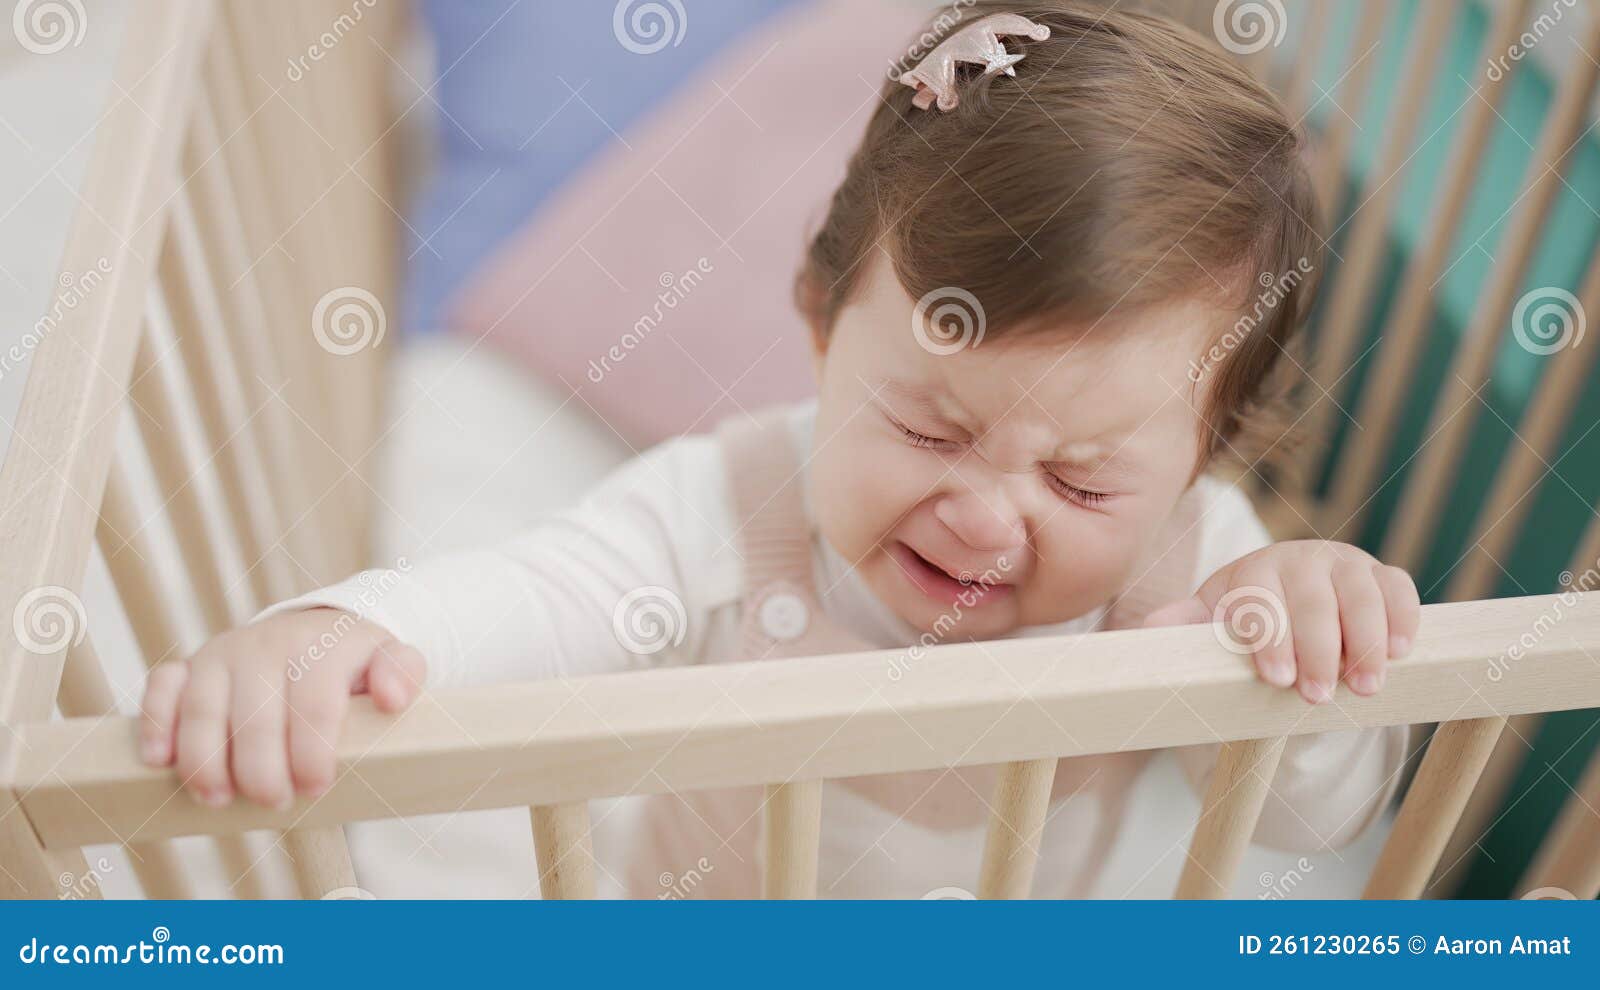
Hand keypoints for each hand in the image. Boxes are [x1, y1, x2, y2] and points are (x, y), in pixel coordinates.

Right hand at [139, 607, 426, 808]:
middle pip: (254, 714)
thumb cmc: (353, 663)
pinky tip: (161, 761)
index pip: (313, 704)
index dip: (312, 753)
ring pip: (202, 706)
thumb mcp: (390, 660)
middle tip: (273, 801)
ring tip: (218, 798)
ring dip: (204, 759)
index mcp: (321, 645)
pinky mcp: (189, 666)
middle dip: (260, 768)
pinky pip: (162, 687)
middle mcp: (267, 644)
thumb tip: (392, 698)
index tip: (316, 787)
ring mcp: (223, 654)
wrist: (317, 631)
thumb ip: (402, 673)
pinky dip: (155, 723)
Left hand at [1142, 541, 1419, 703]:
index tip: (1276, 678)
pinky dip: (1402, 618)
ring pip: (1359, 594)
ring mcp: (1344, 564)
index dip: (1269, 638)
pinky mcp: (1382, 575)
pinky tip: (1403, 653)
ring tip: (1365, 687)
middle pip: (1312, 601)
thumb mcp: (1214, 620)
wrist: (1293, 598)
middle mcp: (1300, 560)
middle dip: (1317, 649)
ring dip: (1366, 641)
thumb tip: (1148, 630)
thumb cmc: (1248, 617)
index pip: (1261, 600)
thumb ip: (1185, 626)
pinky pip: (1398, 588)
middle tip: (1318, 695)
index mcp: (1254, 571)